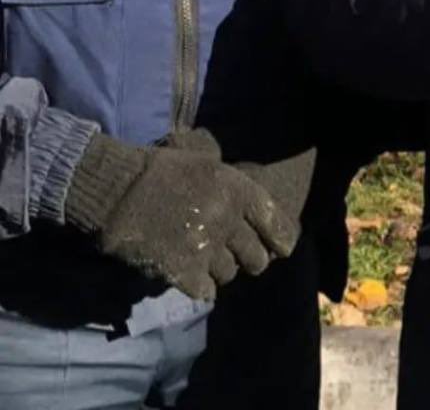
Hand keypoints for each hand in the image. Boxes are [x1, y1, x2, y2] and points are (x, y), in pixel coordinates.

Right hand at [66, 133, 298, 300]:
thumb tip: (251, 215)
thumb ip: (233, 190)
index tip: (281, 249)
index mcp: (237, 190)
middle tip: (236, 257)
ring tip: (204, 260)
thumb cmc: (163, 171)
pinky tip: (190, 275)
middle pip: (256, 258)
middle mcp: (227, 220)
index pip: (273, 222)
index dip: (280, 238)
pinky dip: (200, 286)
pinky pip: (206, 291)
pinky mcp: (182, 271)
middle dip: (249, 260)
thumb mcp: (207, 166)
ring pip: (229, 275)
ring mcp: (206, 248)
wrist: (120, 190)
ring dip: (219, 271)